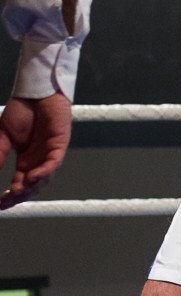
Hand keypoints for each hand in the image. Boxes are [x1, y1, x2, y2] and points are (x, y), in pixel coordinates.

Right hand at [0, 93, 71, 208]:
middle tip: (6, 202)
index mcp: (26, 160)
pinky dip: (43, 172)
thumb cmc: (23, 111)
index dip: (11, 196)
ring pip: (44, 178)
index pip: (19, 184)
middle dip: (20, 196)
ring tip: (17, 193)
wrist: (35, 93)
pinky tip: (31, 178)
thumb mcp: (4, 136)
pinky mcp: (59, 144)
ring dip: (32, 187)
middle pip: (32, 186)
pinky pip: (53, 162)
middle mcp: (38, 160)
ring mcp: (50, 153)